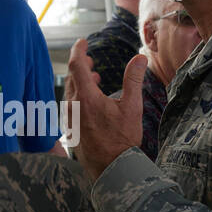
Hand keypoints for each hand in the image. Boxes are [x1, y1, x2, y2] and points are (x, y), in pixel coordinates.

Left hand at [65, 39, 145, 179]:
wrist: (111, 169)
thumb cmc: (122, 140)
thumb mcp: (132, 107)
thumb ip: (134, 80)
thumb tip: (140, 58)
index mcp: (86, 98)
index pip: (77, 66)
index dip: (79, 50)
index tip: (83, 42)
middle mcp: (74, 107)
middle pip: (73, 79)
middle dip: (81, 66)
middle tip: (89, 59)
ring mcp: (71, 120)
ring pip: (71, 93)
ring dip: (81, 82)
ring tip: (95, 78)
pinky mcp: (72, 130)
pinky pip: (72, 107)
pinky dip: (79, 97)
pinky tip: (91, 102)